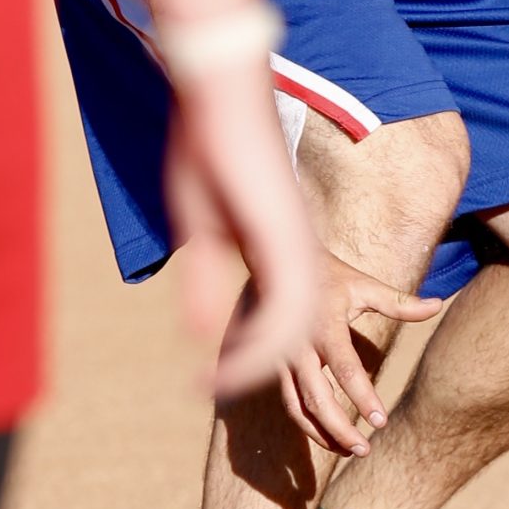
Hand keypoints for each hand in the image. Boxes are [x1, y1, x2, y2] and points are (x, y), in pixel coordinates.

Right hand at [163, 63, 322, 397]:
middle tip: (251, 412)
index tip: (213, 381)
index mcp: (284, 255)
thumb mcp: (204, 231)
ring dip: (255, 371)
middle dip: (292, 388)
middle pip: (304, 343)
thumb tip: (204, 332)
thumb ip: (209, 282)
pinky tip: (220, 366)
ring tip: (215, 389)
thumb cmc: (210, 152)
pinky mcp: (284, 243)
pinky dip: (251, 349)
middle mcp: (300, 259)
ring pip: (292, 337)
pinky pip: (278, 316)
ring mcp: (296, 252)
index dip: (252, 358)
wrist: (223, 95)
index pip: (282, 325)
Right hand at [276, 249, 441, 455]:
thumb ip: (399, 302)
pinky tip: (330, 439)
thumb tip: (438, 305)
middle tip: (365, 450)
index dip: (362, 397)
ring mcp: (283, 360)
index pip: (345, 368)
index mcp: (324, 326)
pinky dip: (308, 426)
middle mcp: (299, 346)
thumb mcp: (364, 285)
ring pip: (298, 408)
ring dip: (322, 434)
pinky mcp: (275, 368)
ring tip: (350, 451)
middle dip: (340, 429)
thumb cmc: (329, 276)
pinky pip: (290, 404)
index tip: (380, 422)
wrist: (277, 264)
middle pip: (317, 398)